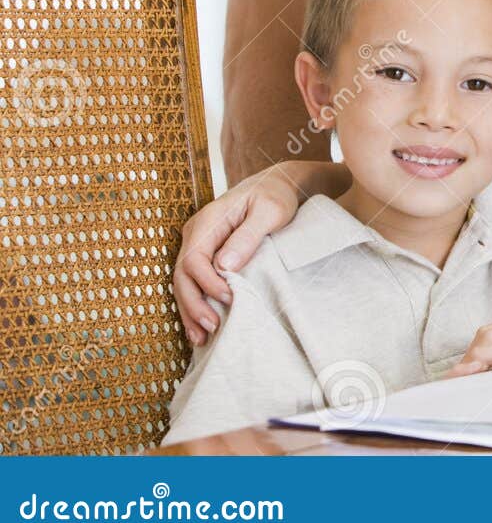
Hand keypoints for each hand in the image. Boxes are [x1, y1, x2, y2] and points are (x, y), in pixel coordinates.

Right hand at [173, 165, 305, 343]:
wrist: (279, 184)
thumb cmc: (277, 195)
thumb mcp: (270, 211)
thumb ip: (248, 236)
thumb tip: (224, 266)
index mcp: (209, 220)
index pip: (194, 259)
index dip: (207, 283)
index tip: (229, 299)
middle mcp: (197, 232)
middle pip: (182, 274)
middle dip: (193, 304)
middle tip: (211, 328)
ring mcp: (199, 243)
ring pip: (184, 282)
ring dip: (190, 310)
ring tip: (201, 338)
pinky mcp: (206, 252)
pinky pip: (195, 281)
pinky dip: (196, 303)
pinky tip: (201, 325)